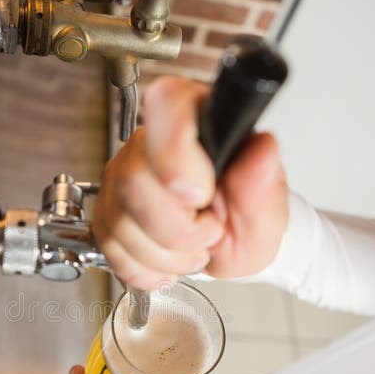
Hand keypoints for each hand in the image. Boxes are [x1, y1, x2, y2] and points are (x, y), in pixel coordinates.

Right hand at [93, 76, 288, 288]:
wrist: (230, 245)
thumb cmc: (246, 218)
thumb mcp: (268, 213)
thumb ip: (263, 184)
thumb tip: (262, 148)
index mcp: (196, 120)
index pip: (166, 106)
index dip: (175, 156)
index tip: (201, 195)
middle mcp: (149, 143)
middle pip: (133, 179)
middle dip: (177, 228)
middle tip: (208, 231)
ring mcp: (122, 176)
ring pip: (120, 221)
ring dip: (164, 254)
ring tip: (192, 249)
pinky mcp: (106, 211)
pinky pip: (110, 246)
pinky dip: (144, 267)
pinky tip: (167, 260)